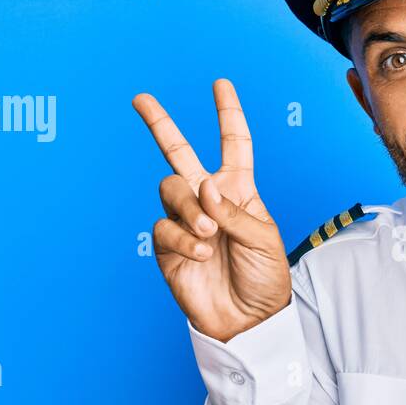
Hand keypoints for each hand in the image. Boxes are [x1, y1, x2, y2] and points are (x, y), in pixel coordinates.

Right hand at [133, 78, 290, 342]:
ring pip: (170, 190)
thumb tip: (203, 188)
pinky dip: (182, 239)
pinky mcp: (168, 248)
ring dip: (189, 209)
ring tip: (208, 235)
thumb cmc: (265, 278)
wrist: (248, 321)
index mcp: (239, 190)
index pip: (233, 144)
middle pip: (178, 153)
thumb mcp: (264, 239)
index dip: (228, 114)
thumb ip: (234, 210)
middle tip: (140, 98)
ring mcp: (186, 222)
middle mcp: (208, 200)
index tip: (220, 84)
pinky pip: (163, 227)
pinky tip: (199, 254)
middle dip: (159, 124)